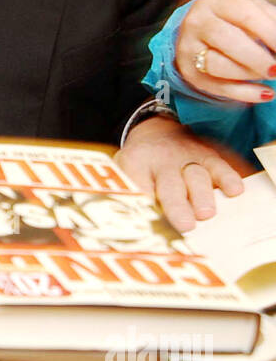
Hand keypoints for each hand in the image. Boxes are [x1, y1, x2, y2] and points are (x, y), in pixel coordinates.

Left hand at [118, 115, 249, 231]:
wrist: (157, 131)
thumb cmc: (142, 166)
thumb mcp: (125, 175)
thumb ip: (131, 199)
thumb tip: (139, 229)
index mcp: (135, 165)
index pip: (138, 188)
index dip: (146, 208)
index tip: (151, 227)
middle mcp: (162, 161)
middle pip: (170, 185)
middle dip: (178, 206)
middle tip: (185, 225)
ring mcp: (187, 157)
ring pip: (196, 175)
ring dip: (202, 195)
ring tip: (206, 214)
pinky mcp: (209, 156)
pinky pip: (220, 166)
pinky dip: (228, 178)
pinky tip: (234, 191)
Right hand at [175, 0, 275, 102]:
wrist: (199, 31)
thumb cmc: (232, 19)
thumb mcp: (251, 8)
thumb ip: (271, 19)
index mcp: (215, 0)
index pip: (244, 14)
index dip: (268, 32)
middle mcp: (197, 22)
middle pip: (227, 40)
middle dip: (257, 57)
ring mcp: (189, 48)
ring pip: (218, 65)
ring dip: (250, 74)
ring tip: (270, 74)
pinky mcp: (190, 72)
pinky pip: (218, 87)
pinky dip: (245, 93)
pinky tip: (265, 92)